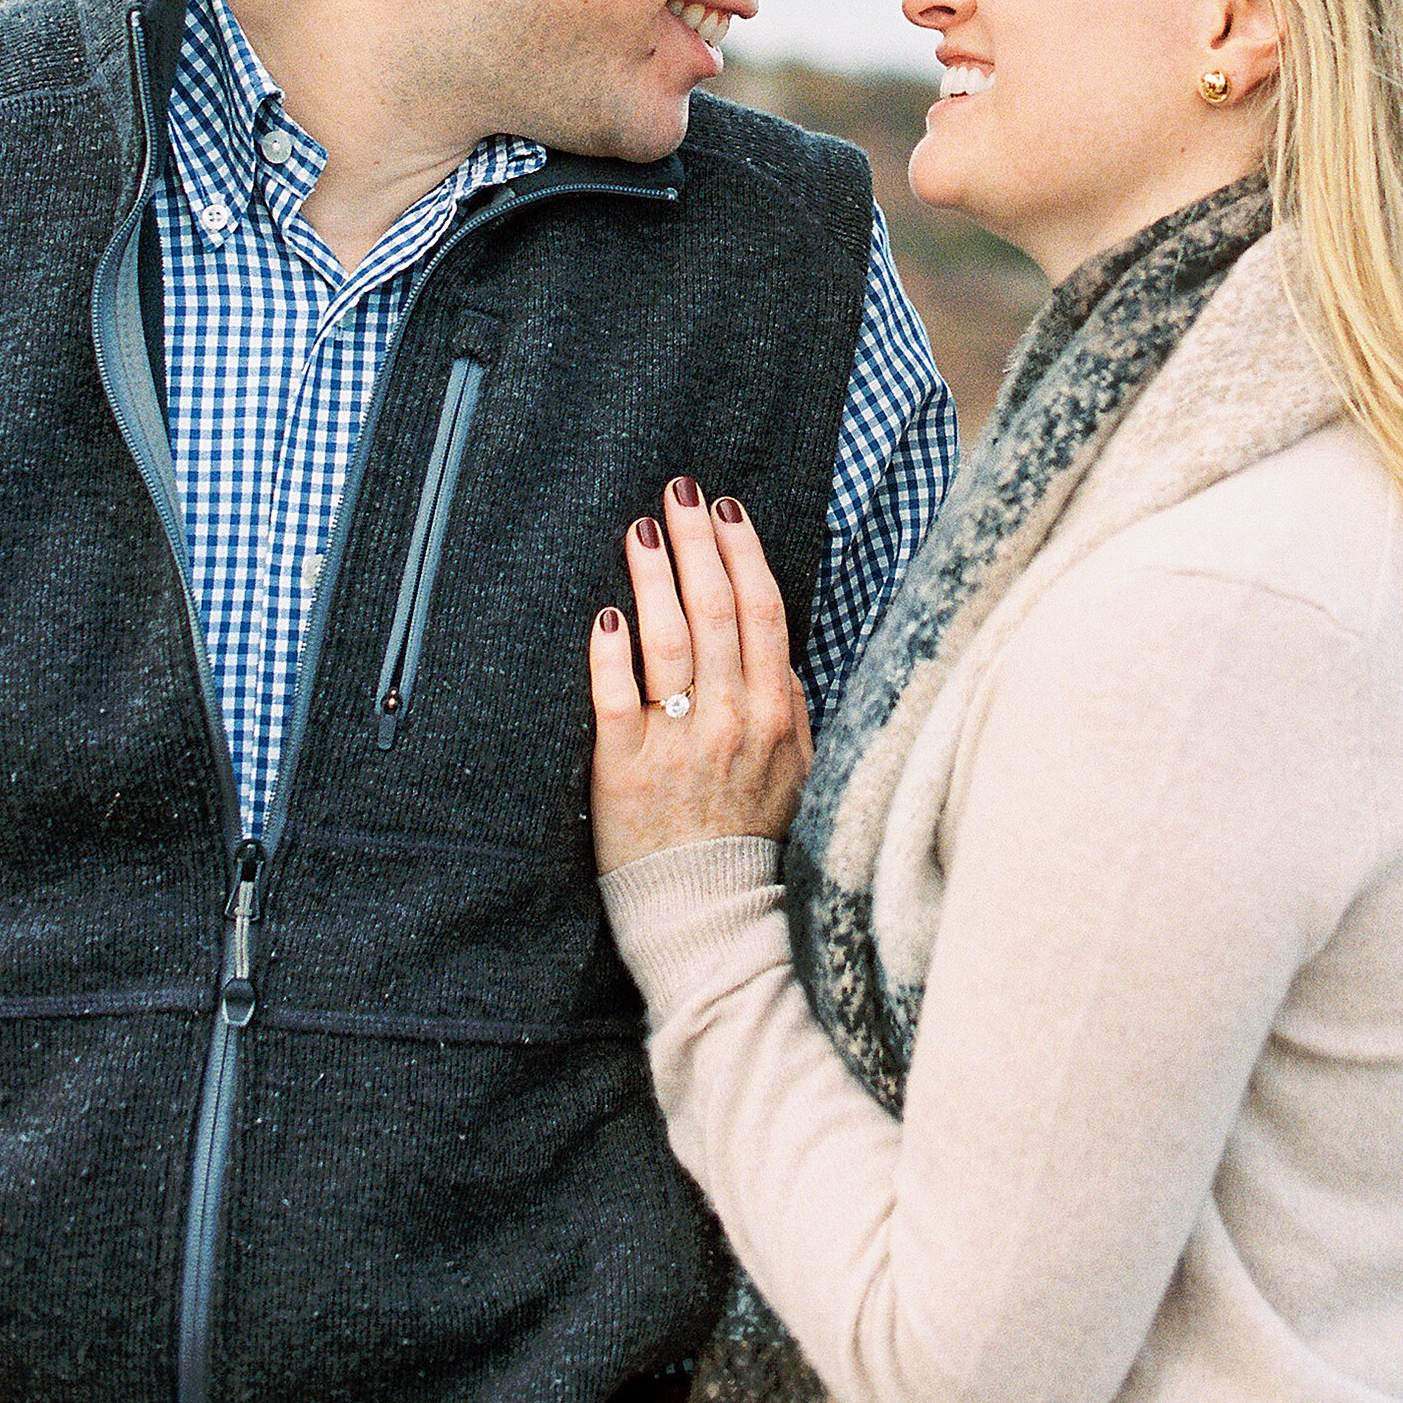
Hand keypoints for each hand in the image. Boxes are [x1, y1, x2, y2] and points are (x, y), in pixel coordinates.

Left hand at [589, 481, 813, 875]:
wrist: (709, 912)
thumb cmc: (751, 834)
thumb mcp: (797, 766)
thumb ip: (788, 701)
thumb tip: (773, 644)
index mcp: (775, 712)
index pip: (762, 612)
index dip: (744, 553)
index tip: (726, 509)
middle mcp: (732, 720)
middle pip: (716, 611)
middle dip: (697, 542)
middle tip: (679, 490)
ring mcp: (679, 744)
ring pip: (668, 642)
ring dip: (654, 578)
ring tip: (639, 530)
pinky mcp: (626, 772)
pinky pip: (617, 700)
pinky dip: (611, 654)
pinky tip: (605, 614)